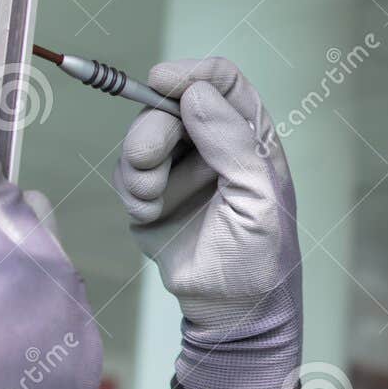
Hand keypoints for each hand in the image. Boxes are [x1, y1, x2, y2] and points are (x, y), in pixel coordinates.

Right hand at [113, 57, 302, 388]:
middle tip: (149, 155)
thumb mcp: (258, 198)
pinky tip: (151, 215)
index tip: (161, 81)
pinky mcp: (152, 198)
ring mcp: (181, 170)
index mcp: (250, 138)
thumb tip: (196, 92)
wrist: (231, 315)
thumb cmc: (260, 258)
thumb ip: (231, 142)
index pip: (221, 81)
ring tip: (152, 199)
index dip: (191, 73)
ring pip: (142, 136)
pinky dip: (134, 192)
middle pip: (171, 104)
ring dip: (140, 165)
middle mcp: (214, 146)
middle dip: (153, 126)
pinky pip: (127, 174)